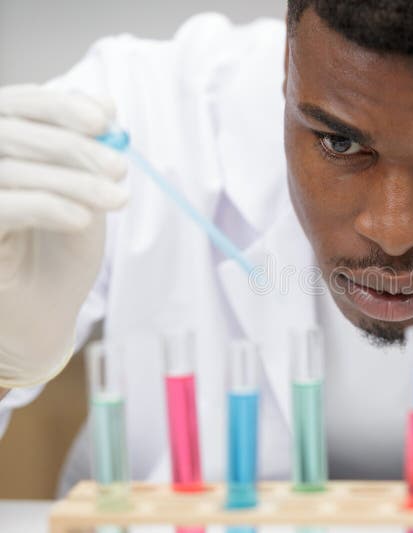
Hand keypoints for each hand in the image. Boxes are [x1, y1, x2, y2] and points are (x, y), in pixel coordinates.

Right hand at [0, 84, 127, 387]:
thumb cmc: (61, 250)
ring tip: (116, 200)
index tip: (105, 121)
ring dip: (73, 181)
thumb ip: (89, 152)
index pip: (19, 104)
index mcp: (1, 143)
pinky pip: (2, 207)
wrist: (43, 313)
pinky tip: (82, 219)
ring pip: (9, 169)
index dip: (60, 105)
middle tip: (120, 169)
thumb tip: (104, 103)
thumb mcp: (84, 195)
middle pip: (11, 132)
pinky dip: (46, 206)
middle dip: (74, 148)